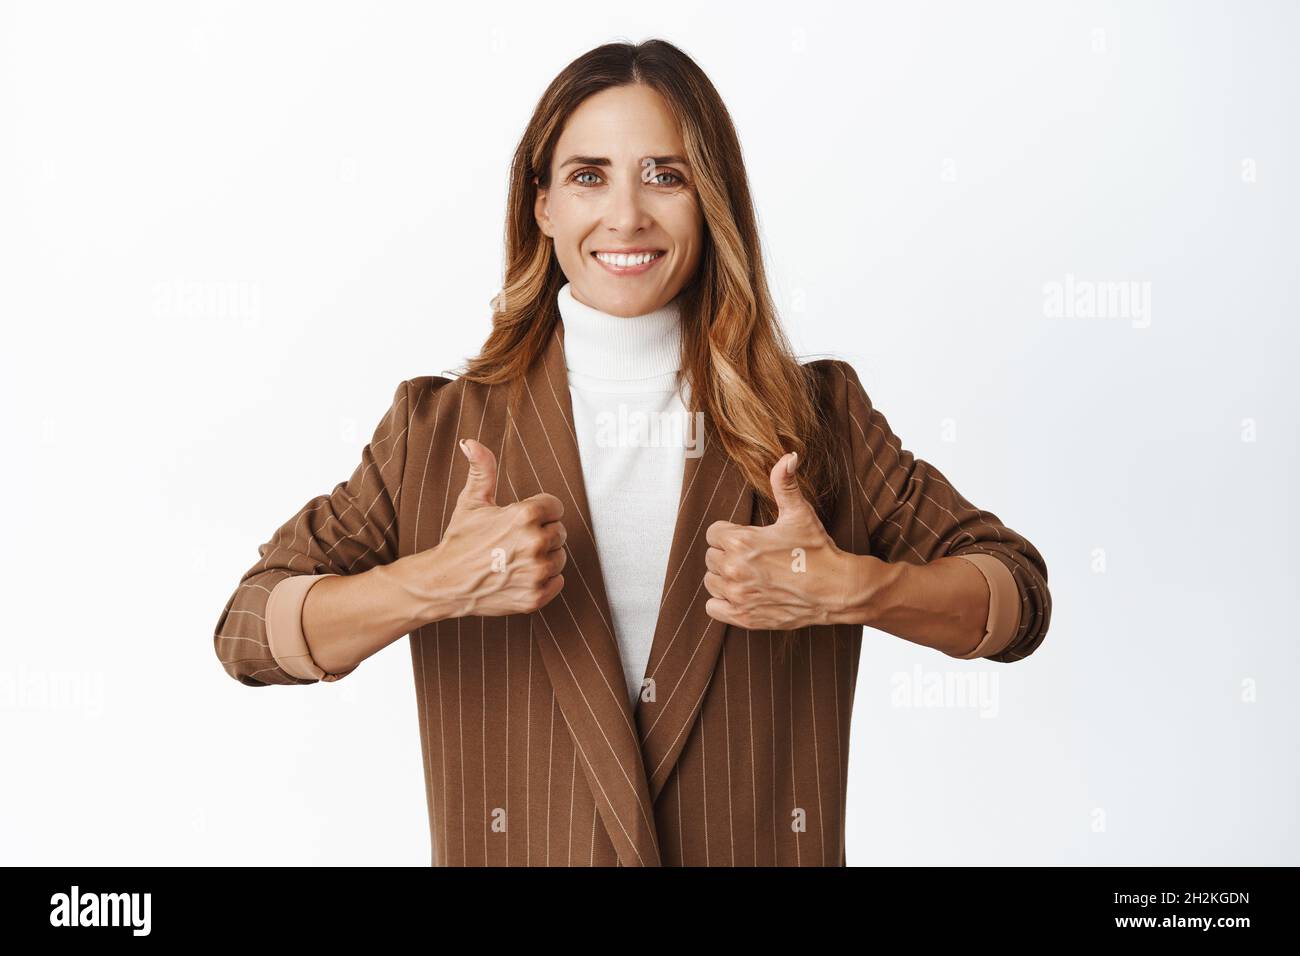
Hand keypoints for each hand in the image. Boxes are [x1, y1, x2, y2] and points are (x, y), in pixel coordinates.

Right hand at [404, 437, 566, 619]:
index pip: (555, 507)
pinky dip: (544, 580)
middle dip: (541, 534)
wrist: (445, 583)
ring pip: (560, 557)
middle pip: (559, 532)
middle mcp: (534, 543)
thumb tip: (471, 442)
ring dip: (544, 557)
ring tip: (516, 559)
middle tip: (515, 542)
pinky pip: (558, 582)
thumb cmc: (460, 540)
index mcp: (524, 516)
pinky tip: (521, 576)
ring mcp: (536, 572)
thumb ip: (482, 468)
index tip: (522, 520)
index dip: (539, 512)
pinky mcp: (536, 596)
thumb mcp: (472, 501)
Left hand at [703, 451, 855, 630]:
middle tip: (752, 557)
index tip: (747, 538)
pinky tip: (742, 595)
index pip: (713, 533)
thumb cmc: (817, 550)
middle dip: (727, 554)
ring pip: (711, 581)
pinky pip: (713, 608)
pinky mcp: (743, 617)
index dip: (730, 534)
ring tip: (748, 575)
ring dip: (724, 578)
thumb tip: (788, 456)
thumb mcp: (799, 513)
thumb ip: (785, 483)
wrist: (835, 590)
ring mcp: (738, 595)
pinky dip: (723, 603)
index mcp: (741, 542)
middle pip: (711, 557)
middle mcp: (733, 569)